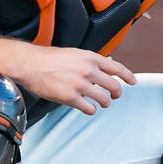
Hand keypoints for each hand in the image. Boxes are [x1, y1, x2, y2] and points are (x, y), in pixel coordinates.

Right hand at [16, 47, 136, 114]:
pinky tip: (87, 107)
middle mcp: (88, 70)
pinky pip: (89, 108)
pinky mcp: (70, 98)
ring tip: (100, 103)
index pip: (117, 68)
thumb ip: (92, 60)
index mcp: (90, 58)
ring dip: (104, 103)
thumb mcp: (75, 53)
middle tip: (114, 96)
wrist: (30, 64)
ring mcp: (80, 85)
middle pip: (113, 86)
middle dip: (116, 93)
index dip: (128, 76)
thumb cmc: (49, 58)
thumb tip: (109, 62)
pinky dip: (91, 110)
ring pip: (104, 99)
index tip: (133, 82)